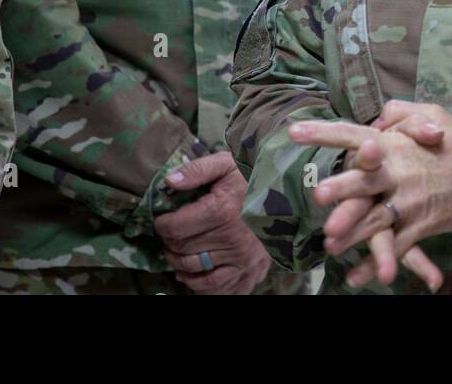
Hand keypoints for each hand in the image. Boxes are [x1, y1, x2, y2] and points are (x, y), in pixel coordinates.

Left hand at [156, 151, 272, 294]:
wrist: (289, 193)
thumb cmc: (254, 176)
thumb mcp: (226, 163)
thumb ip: (197, 170)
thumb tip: (168, 181)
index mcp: (220, 211)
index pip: (174, 227)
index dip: (162, 224)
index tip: (162, 219)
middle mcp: (230, 238)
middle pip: (182, 249)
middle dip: (170, 242)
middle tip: (171, 233)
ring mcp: (241, 258)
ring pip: (194, 270)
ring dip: (179, 262)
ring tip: (178, 252)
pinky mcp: (250, 270)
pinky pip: (216, 288)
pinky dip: (198, 285)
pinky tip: (191, 275)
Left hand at [291, 101, 451, 289]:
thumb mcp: (432, 114)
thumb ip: (399, 114)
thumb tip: (376, 121)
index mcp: (396, 144)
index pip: (353, 134)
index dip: (323, 132)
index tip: (294, 131)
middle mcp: (400, 172)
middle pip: (364, 180)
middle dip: (342, 188)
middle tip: (319, 195)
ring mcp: (411, 202)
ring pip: (375, 220)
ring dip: (352, 234)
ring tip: (328, 245)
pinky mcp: (422, 225)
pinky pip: (396, 247)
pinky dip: (377, 264)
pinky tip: (358, 278)